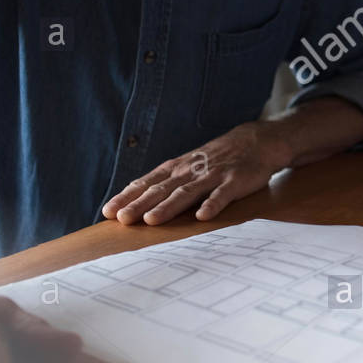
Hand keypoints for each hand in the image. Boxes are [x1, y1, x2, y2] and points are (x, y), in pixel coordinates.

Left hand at [102, 121, 289, 225]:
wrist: (255, 141)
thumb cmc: (216, 159)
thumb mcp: (188, 166)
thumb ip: (166, 183)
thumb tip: (136, 203)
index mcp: (176, 169)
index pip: (146, 183)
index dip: (127, 197)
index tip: (108, 212)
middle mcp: (190, 171)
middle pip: (161, 190)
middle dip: (140, 205)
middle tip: (122, 219)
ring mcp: (212, 175)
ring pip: (186, 192)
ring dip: (168, 207)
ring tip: (152, 221)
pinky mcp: (235, 181)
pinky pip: (222, 194)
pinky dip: (212, 204)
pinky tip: (203, 216)